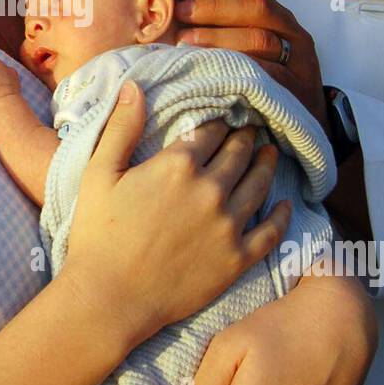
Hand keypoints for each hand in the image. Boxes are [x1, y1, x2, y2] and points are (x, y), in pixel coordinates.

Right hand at [62, 81, 292, 348]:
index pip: (210, 132)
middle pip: (238, 154)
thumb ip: (121, 127)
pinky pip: (271, 232)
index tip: (226, 117)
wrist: (110, 298)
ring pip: (259, 185)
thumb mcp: (98, 173)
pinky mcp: (237, 258)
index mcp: (178, 165)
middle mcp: (211, 190)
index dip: (219, 123)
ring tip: (271, 154)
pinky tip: (285, 205)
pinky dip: (282, 215)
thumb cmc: (97, 235)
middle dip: (245, 138)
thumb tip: (134, 86)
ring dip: (267, 165)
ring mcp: (228, 225)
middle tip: (251, 131)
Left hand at [176, 0, 327, 132]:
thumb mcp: (252, 50)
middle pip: (256, 7)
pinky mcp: (297, 90)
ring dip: (219, 37)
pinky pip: (268, 74)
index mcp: (280, 18)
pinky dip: (239, 68)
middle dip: (214, 6)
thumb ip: (226, 29)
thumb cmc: (266, 84)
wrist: (305, 124)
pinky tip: (212, 69)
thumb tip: (176, 14)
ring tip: (186, 41)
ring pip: (261, 39)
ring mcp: (299, 61)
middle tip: (181, 12)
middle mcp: (293, 34)